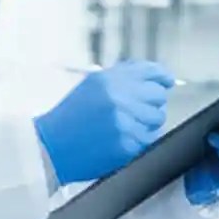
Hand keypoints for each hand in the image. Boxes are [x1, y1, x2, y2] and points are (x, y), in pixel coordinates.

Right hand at [34, 60, 173, 184]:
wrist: (51, 146)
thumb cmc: (71, 117)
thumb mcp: (92, 85)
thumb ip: (122, 76)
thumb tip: (156, 76)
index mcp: (109, 80)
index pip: (150, 72)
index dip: (162, 76)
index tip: (167, 82)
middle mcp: (118, 98)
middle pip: (158, 96)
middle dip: (152, 102)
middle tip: (139, 109)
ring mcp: (124, 123)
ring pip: (157, 118)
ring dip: (147, 122)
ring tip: (128, 125)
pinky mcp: (127, 145)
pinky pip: (149, 139)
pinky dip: (141, 139)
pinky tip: (124, 138)